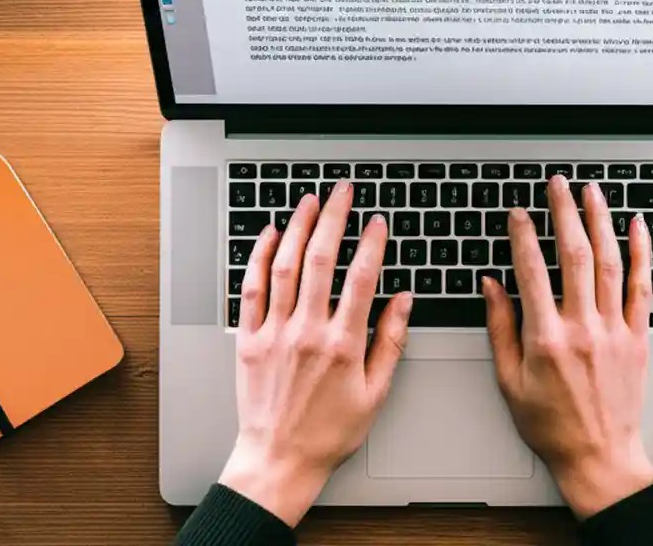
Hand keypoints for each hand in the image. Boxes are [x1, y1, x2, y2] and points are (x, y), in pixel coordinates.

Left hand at [219, 183, 412, 525]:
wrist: (278, 459)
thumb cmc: (328, 432)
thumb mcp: (376, 392)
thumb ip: (391, 341)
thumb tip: (403, 300)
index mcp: (343, 344)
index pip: (362, 278)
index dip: (372, 243)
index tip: (377, 222)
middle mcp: (307, 331)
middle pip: (321, 258)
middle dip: (333, 217)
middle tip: (342, 192)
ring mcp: (274, 333)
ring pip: (284, 265)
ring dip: (297, 226)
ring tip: (308, 201)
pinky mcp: (249, 339)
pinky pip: (252, 288)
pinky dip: (259, 256)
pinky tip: (269, 235)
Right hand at [482, 175, 652, 518]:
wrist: (599, 457)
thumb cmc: (551, 426)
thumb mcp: (509, 381)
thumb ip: (500, 328)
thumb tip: (491, 285)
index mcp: (546, 339)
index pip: (531, 271)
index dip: (523, 236)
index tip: (518, 214)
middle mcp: (582, 329)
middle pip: (574, 255)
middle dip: (564, 213)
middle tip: (557, 185)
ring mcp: (614, 331)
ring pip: (609, 263)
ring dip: (600, 222)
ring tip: (592, 192)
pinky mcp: (637, 338)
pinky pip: (641, 287)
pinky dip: (640, 254)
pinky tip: (637, 227)